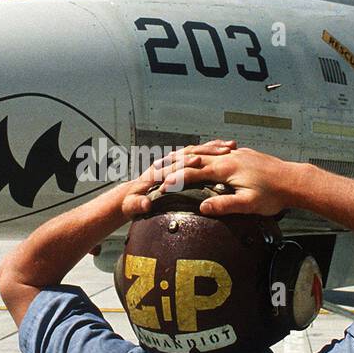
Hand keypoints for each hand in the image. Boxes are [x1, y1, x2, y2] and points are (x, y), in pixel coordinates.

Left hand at [120, 139, 236, 217]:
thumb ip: (136, 205)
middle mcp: (164, 164)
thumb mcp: (130, 205)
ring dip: (210, 149)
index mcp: (154, 171)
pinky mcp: (176, 168)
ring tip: (229, 147)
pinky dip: (209, 153)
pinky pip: (196, 156)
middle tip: (225, 148)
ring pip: (194, 151)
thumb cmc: (128, 203)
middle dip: (206, 149)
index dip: (186, 163)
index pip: (173, 164)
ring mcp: (171, 164)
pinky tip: (224, 152)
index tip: (200, 160)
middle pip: (188, 152)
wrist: (124, 200)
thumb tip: (144, 204)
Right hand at [161, 147, 299, 216]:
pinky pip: (216, 152)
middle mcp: (228, 158)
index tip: (162, 187)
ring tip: (172, 161)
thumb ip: (224, 205)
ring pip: (205, 152)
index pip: (193, 172)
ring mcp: (235, 154)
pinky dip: (203, 154)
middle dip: (174, 165)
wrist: (294, 180)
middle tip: (157, 172)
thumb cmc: (273, 194)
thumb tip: (203, 207)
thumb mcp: (248, 205)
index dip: (176, 180)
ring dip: (187, 156)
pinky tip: (202, 158)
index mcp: (226, 169)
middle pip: (194, 158)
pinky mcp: (242, 155)